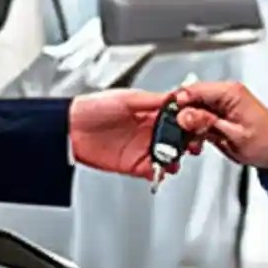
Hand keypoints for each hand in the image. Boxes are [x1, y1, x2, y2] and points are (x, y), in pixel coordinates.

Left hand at [69, 89, 203, 180]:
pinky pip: (152, 170)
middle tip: (192, 145)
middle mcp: (148, 130)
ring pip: (168, 156)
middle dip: (187, 143)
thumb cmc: (93, 107)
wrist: (70, 128)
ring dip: (175, 159)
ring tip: (176, 158)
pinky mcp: (133, 164)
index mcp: (149, 112)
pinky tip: (161, 168)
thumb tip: (175, 96)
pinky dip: (160, 171)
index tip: (197, 124)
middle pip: (176, 139)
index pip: (176, 117)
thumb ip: (153, 100)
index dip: (188, 122)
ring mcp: (141, 148)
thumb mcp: (127, 98)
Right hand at [173, 81, 267, 187]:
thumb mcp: (233, 136)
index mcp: (230, 92)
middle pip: (191, 98)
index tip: (171, 119)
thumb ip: (206, 123)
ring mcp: (223, 103)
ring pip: (193, 109)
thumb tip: (184, 115)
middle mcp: (226, 94)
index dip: (178, 104)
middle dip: (183, 117)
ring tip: (194, 141)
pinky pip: (201, 116)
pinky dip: (197, 128)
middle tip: (182, 134)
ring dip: (189, 125)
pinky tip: (200, 140)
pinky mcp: (222, 113)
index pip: (193, 89)